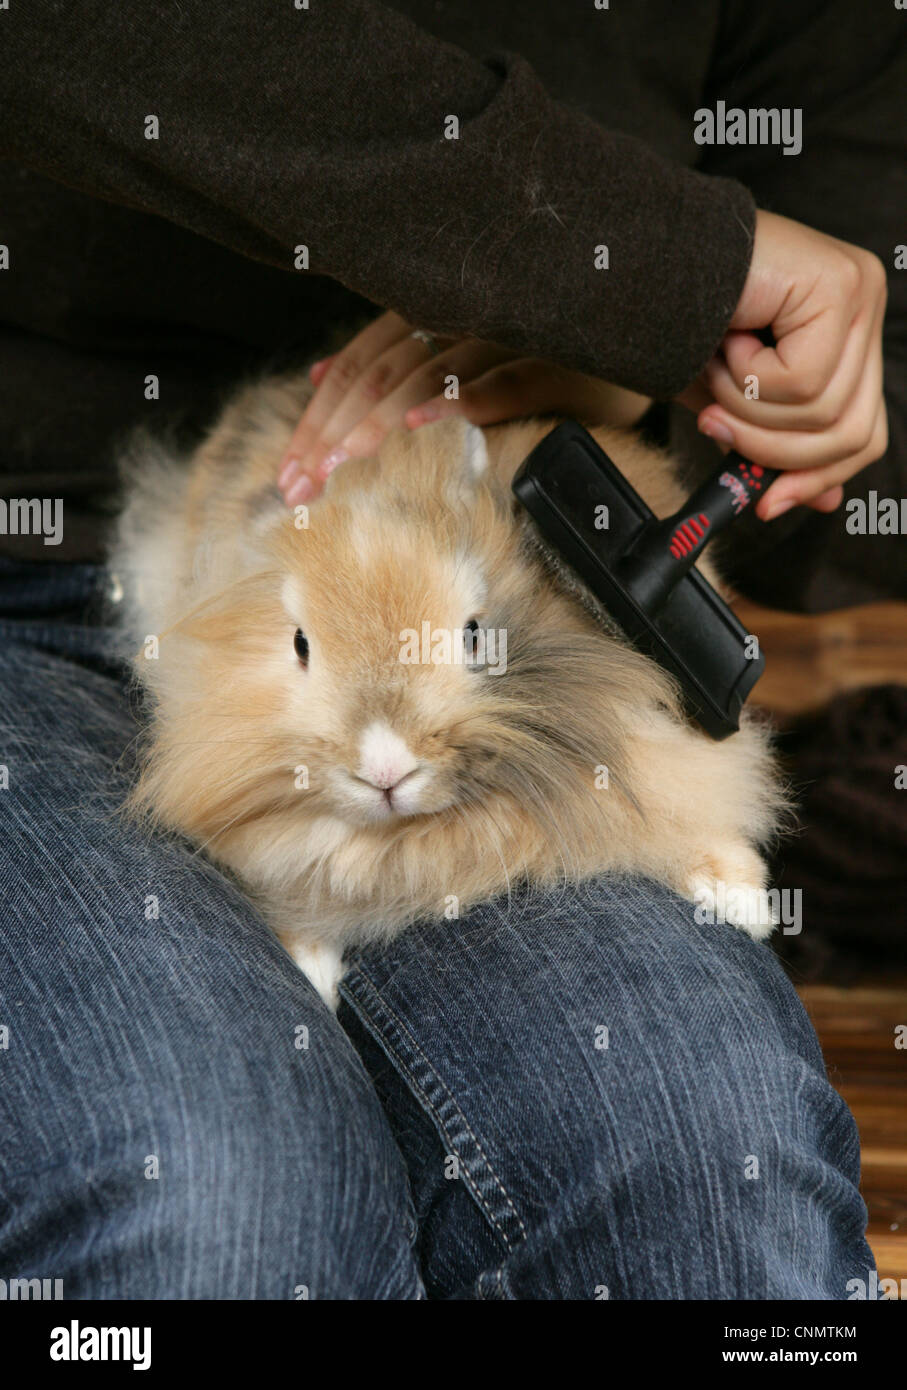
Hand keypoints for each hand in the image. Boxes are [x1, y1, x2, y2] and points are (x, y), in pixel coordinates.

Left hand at [277, 311, 648, 503]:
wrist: (650, 342)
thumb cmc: (547, 360)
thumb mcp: (467, 362)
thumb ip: (396, 366)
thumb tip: (318, 375)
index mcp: (437, 312)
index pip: (359, 365)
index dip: (319, 419)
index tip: (290, 473)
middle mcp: (469, 315)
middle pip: (381, 372)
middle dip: (334, 433)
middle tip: (302, 486)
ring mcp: (515, 334)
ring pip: (431, 374)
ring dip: (380, 424)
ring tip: (343, 467)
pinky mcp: (563, 359)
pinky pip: (506, 380)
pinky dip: (461, 403)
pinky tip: (422, 429)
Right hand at [678, 210, 887, 519]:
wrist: (643, 263)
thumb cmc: (679, 321)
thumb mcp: (734, 403)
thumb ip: (777, 444)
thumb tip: (822, 499)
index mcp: (846, 332)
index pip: (862, 430)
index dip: (816, 476)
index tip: (768, 503)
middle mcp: (863, 307)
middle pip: (851, 431)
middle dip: (776, 452)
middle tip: (717, 430)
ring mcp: (858, 293)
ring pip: (823, 411)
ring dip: (749, 409)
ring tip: (715, 367)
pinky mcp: (839, 285)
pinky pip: (804, 380)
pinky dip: (749, 377)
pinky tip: (727, 339)